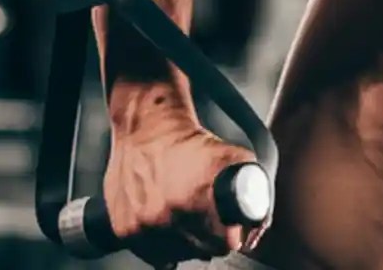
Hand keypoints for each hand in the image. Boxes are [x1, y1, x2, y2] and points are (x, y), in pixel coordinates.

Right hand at [105, 120, 258, 266]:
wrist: (147, 128)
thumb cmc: (188, 141)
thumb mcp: (233, 156)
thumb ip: (254, 185)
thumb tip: (259, 215)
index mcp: (197, 201)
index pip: (225, 243)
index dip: (231, 235)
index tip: (230, 229)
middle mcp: (167, 217)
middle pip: (202, 251)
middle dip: (209, 238)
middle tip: (207, 219)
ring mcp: (142, 226)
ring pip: (175, 255)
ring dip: (183, 242)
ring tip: (183, 216)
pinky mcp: (124, 229)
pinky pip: (150, 253)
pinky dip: (159, 243)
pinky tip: (163, 223)